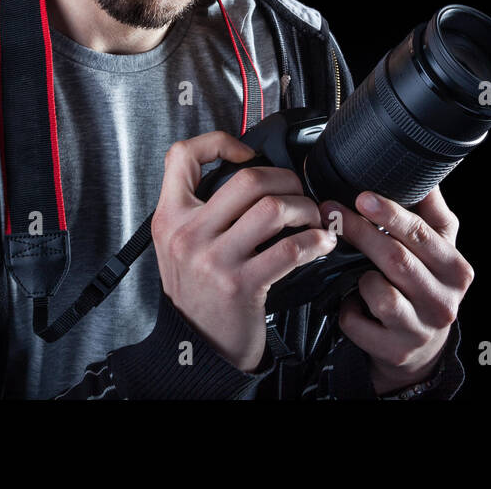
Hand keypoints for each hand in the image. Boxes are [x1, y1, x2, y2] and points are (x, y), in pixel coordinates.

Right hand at [152, 131, 337, 371]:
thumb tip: (245, 171)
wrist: (196, 349)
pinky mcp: (242, 285)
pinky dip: (316, 241)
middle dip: (285, 178)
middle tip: (297, 190)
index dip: (217, 142)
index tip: (246, 152)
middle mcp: (188, 234)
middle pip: (247, 178)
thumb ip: (199, 210)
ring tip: (312, 217)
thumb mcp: (178, 245)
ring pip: (273, 208)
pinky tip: (320, 243)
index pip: (181, 157)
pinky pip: (291, 249)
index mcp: (170, 217)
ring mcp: (214, 260)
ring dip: (305, 208)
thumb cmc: (196, 293)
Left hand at [320, 185, 473, 394]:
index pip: (421, 234)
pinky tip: (351, 302)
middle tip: (331, 211)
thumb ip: (430, 211)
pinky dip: (347, 309)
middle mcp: (443, 301)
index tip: (362, 196)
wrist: (422, 346)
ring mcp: (420, 329)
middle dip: (360, 231)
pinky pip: (357, 322)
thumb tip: (420, 171)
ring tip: (353, 270)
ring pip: (378, 292)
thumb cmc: (425, 284)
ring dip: (358, 277)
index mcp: (455, 269)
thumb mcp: (438, 248)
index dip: (389, 213)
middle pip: (396, 259)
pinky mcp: (395, 350)